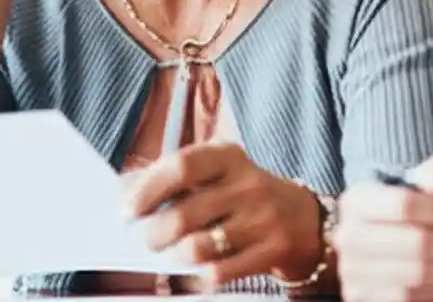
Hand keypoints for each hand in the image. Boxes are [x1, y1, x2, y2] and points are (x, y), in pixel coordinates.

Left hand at [125, 143, 323, 287]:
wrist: (307, 220)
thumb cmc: (246, 196)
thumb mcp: (220, 174)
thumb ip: (177, 178)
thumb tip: (125, 192)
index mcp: (229, 157)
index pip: (181, 166)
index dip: (148, 190)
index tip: (127, 211)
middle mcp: (248, 184)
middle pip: (184, 214)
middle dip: (155, 234)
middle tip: (150, 241)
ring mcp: (263, 218)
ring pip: (198, 247)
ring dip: (177, 256)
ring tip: (176, 254)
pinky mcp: (274, 250)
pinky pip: (221, 272)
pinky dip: (204, 274)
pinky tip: (205, 268)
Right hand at [335, 156, 432, 300]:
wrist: (404, 241)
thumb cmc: (420, 208)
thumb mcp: (430, 182)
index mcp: (357, 200)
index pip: (405, 205)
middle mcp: (347, 236)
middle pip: (417, 243)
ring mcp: (352, 272)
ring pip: (418, 273)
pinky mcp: (362, 298)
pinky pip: (410, 298)